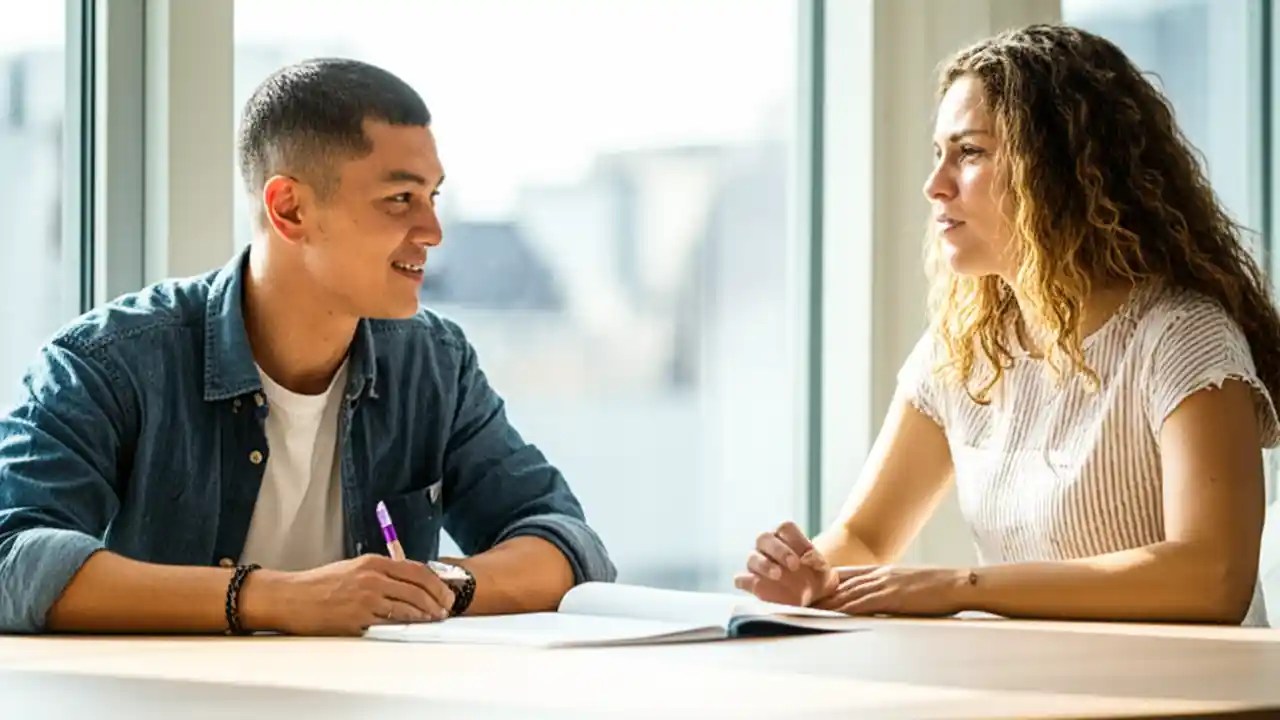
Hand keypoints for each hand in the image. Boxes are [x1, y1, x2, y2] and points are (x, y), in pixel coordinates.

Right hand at [243, 555, 456, 635]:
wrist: (291, 597)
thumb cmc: (319, 585)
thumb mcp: (353, 569)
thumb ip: (380, 574)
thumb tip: (405, 583)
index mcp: (373, 562)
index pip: (416, 569)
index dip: (435, 581)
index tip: (445, 590)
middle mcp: (373, 576)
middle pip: (418, 586)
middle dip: (437, 598)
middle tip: (446, 607)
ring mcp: (367, 597)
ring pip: (409, 604)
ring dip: (427, 612)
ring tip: (435, 617)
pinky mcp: (359, 616)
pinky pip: (391, 619)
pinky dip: (408, 621)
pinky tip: (416, 623)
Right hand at [733, 521, 837, 606]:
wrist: (810, 598)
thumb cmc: (815, 578)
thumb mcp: (824, 571)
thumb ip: (818, 562)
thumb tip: (810, 558)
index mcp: (785, 536)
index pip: (785, 528)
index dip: (797, 540)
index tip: (809, 554)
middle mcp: (767, 546)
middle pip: (764, 538)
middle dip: (779, 550)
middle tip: (794, 565)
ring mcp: (756, 563)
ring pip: (752, 557)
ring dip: (764, 565)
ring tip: (778, 574)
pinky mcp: (750, 582)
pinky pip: (740, 579)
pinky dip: (747, 582)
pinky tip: (760, 586)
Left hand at [812, 565, 964, 616]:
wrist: (959, 584)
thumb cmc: (938, 589)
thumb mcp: (908, 584)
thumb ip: (891, 591)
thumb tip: (880, 602)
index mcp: (883, 571)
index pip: (846, 575)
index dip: (826, 582)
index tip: (807, 588)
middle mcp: (879, 574)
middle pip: (841, 584)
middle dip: (818, 593)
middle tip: (797, 599)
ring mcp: (885, 584)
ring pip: (847, 593)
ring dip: (826, 602)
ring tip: (806, 608)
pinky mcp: (892, 597)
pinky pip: (864, 603)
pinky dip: (846, 609)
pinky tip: (833, 614)